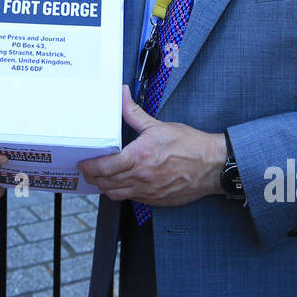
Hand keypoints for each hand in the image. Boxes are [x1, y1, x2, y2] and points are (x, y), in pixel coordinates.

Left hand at [78, 85, 226, 207]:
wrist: (213, 166)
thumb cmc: (190, 146)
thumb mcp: (159, 126)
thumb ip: (135, 113)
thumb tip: (122, 96)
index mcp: (139, 157)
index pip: (104, 167)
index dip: (89, 167)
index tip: (83, 164)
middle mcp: (141, 178)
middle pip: (106, 183)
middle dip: (92, 178)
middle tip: (86, 171)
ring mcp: (148, 192)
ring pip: (116, 194)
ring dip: (105, 187)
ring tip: (100, 179)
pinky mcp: (156, 200)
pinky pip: (132, 199)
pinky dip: (122, 192)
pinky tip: (122, 184)